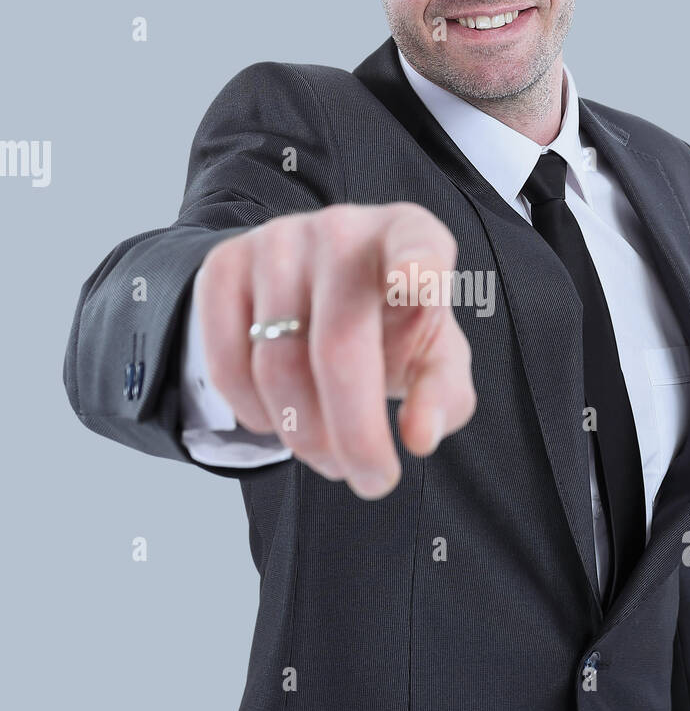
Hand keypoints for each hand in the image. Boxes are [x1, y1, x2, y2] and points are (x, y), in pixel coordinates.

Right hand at [195, 204, 476, 496]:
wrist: (313, 289)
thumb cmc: (391, 325)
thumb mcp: (432, 355)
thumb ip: (443, 395)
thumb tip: (419, 437)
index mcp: (410, 236)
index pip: (416, 246)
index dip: (416, 267)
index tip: (417, 284)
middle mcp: (343, 229)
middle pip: (339, 347)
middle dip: (356, 434)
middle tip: (373, 482)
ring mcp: (276, 241)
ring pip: (278, 367)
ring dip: (305, 436)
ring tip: (330, 457)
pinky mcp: (224, 265)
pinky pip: (228, 364)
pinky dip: (255, 415)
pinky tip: (280, 423)